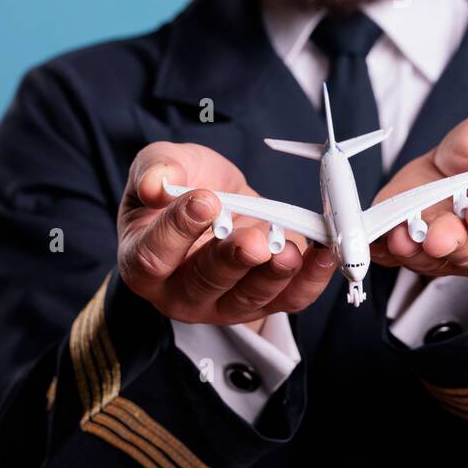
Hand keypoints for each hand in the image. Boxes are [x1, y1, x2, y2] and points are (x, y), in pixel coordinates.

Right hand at [117, 141, 335, 326]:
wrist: (213, 199)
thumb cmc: (180, 185)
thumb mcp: (162, 165)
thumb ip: (157, 169)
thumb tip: (154, 184)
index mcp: (143, 258)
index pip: (154, 254)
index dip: (178, 229)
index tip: (205, 200)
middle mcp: (179, 290)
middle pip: (204, 284)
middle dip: (233, 260)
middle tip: (254, 241)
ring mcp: (222, 302)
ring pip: (249, 296)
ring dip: (273, 275)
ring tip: (288, 251)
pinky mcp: (263, 301)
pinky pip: (288, 299)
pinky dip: (310, 280)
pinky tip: (324, 254)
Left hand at [370, 110, 467, 278]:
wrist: (467, 157)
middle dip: (452, 243)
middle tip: (436, 237)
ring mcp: (452, 249)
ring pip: (435, 260)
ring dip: (415, 252)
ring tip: (401, 238)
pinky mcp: (415, 244)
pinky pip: (398, 255)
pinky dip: (384, 250)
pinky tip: (375, 240)